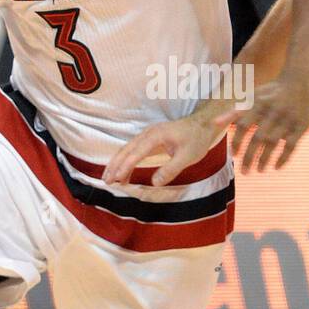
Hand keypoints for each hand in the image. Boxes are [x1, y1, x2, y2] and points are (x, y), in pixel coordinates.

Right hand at [103, 110, 224, 186]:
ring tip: (109, 180)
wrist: (203, 124)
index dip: (125, 166)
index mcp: (156, 136)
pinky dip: (125, 162)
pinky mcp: (150, 140)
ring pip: (127, 150)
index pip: (136, 153)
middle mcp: (148, 134)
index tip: (116, 178)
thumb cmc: (196, 139)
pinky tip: (124, 175)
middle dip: (115, 165)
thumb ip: (171, 169)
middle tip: (106, 181)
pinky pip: (133, 151)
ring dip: (117, 164)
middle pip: (126, 150)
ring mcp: (148, 135)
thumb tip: (154, 183)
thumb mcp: (187, 157)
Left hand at [221, 72, 308, 173]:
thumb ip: (234, 111)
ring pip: (273, 143)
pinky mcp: (301, 127)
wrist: (301, 82)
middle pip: (258, 138)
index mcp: (258, 105)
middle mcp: (272, 113)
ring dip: (264, 159)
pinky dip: (283, 158)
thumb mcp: (253, 97)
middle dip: (249, 156)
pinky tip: (276, 167)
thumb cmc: (272, 93)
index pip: (243, 126)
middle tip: (244, 172)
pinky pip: (291, 146)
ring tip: (258, 170)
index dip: (237, 141)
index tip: (235, 155)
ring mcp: (287, 120)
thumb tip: (214, 123)